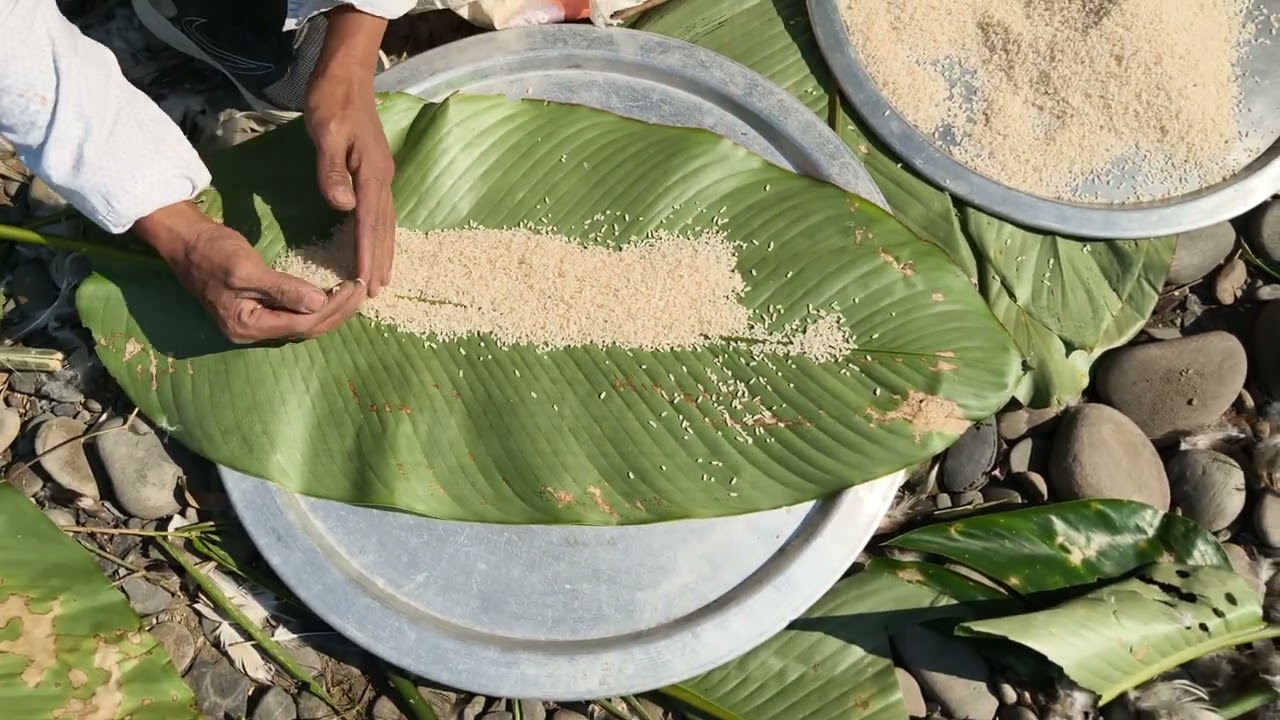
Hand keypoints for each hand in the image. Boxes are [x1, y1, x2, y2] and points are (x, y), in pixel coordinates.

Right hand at [133, 201, 365, 343]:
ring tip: (353, 293)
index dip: (333, 308)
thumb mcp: (245, 269)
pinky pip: (294, 314)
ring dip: (330, 311)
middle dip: (337, 312)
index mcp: (247, 326)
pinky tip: (331, 294)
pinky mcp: (258, 309)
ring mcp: (254, 322)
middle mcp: (252, 331)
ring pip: (302, 324)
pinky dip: (315, 305)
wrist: (184, 240)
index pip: (302, 324)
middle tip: (362, 290)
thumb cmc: (211, 252)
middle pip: (306, 329)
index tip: (355, 287)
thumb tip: (320, 302)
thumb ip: (282, 289)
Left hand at [304, 7, 394, 297]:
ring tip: (382, 277)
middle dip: (382, 260)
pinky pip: (381, 211)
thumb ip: (332, 170)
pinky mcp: (375, 170)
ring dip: (385, 250)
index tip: (366, 283)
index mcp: (372, 174)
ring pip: (386, 221)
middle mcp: (383, 178)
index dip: (368, 254)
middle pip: (385, 228)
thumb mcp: (325, 132)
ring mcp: (381, 174)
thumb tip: (343, 207)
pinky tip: (377, 241)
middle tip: (379, 293)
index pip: (370, 223)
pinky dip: (381, 232)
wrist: (347, 74)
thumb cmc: (332, 101)